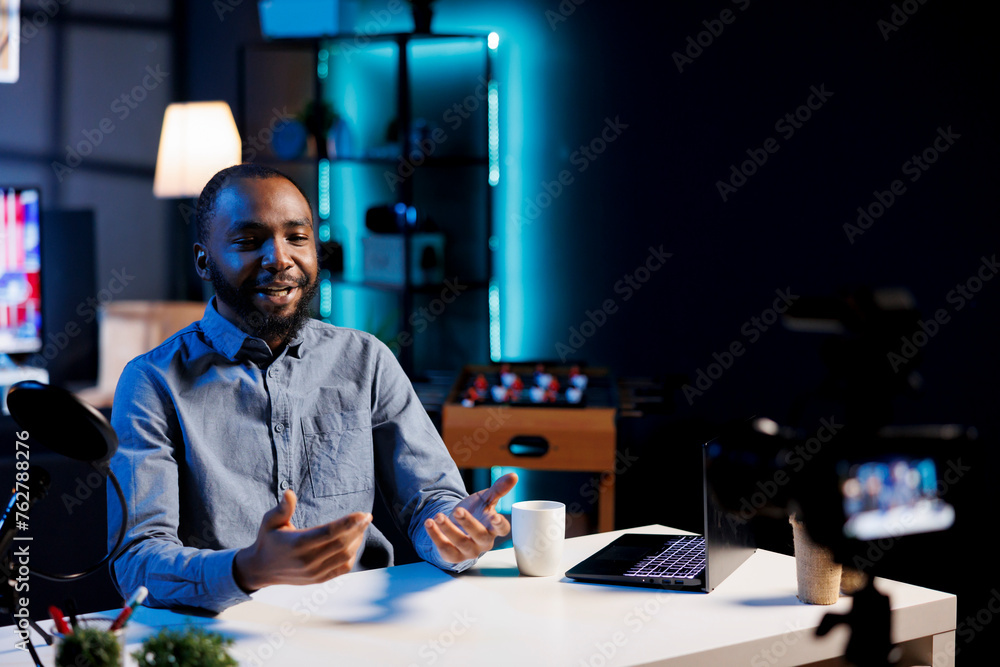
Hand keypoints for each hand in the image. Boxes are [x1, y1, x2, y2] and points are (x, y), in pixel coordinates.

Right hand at [233, 489, 371, 591]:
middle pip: (341, 544)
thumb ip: (282, 508)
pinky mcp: (319, 579)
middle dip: (358, 528)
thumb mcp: (270, 521)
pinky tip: (355, 542)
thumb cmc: (268, 540)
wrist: (261, 569)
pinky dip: (352, 555)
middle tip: (368, 516)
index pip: (328, 533)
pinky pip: (343, 567)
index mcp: (297, 544)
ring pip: (345, 556)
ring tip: (362, 527)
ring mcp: (314, 573)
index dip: (349, 523)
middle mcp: (307, 561)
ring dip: (357, 540)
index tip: (364, 513)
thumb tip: (290, 493)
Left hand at [425, 472, 517, 562]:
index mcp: (493, 528)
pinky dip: (435, 536)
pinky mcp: (452, 555)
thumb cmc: (475, 512)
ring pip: (460, 542)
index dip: (500, 524)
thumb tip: (514, 476)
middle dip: (468, 523)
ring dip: (448, 529)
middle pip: (480, 535)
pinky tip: (429, 523)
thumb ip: (498, 489)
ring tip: (438, 516)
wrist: (456, 525)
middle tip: (458, 510)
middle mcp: (483, 542)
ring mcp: (468, 551)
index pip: (502, 530)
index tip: (495, 516)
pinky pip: (444, 548)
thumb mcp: (485, 499)